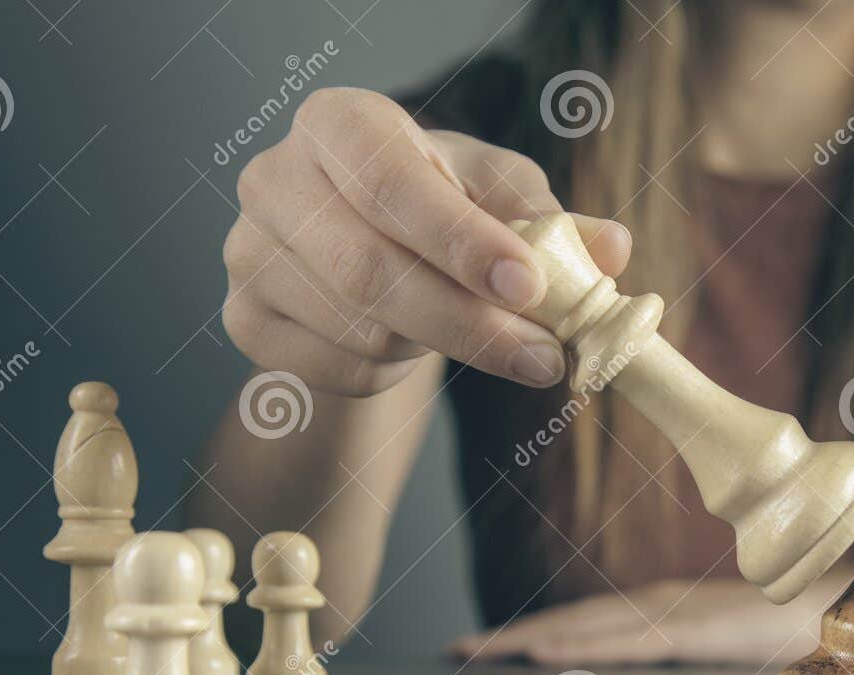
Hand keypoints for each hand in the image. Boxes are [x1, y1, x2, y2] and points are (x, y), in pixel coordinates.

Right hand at [221, 87, 629, 395]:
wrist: (370, 260)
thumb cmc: (443, 211)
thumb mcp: (502, 200)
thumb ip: (552, 223)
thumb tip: (610, 250)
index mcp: (339, 123)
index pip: (390, 180)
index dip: (461, 239)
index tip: (529, 286)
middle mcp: (274, 177)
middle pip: (371, 270)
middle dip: (471, 324)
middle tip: (547, 360)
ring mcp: (247, 251)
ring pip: (359, 328)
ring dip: (439, 349)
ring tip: (475, 332)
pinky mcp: (243, 319)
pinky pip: (337, 369)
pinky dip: (393, 373)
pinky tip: (409, 344)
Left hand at [448, 578, 844, 666]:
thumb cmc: (812, 616)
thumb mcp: (745, 637)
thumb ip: (710, 641)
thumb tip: (687, 653)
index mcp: (671, 608)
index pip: (588, 622)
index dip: (533, 631)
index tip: (482, 645)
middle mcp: (665, 605)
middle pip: (573, 623)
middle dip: (509, 638)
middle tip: (449, 651)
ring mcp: (681, 614)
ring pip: (588, 630)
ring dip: (528, 641)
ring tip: (473, 653)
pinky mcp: (702, 629)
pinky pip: (630, 643)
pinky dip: (583, 649)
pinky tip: (541, 658)